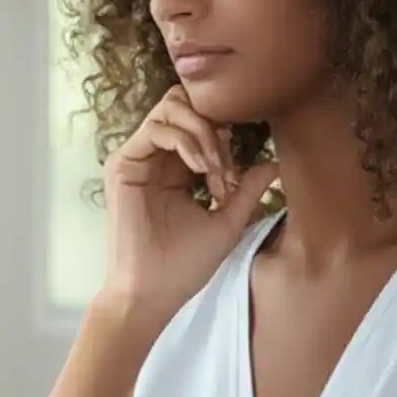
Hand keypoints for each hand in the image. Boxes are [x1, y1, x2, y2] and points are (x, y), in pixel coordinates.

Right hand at [99, 85, 279, 324]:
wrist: (154, 293)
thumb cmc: (185, 265)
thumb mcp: (227, 221)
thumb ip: (246, 190)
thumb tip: (274, 164)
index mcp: (174, 168)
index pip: (197, 122)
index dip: (222, 134)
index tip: (235, 172)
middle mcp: (152, 157)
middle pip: (181, 103)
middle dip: (211, 122)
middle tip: (224, 161)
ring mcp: (136, 158)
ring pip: (170, 108)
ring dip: (202, 131)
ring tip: (213, 167)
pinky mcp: (123, 164)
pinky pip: (155, 128)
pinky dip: (184, 140)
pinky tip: (200, 167)